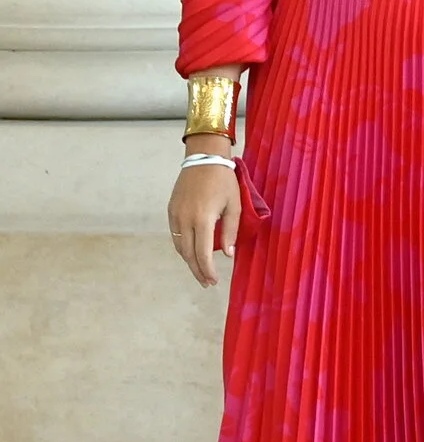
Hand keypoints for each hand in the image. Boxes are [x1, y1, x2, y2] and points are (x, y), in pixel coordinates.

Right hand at [168, 161, 243, 287]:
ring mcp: (175, 214)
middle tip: (207, 283)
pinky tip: (192, 253)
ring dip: (189, 261)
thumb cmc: (224, 181)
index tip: (214, 281)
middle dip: (197, 270)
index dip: (207, 269)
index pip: (202, 253)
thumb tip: (228, 255)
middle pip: (188, 254)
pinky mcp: (171, 210)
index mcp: (203, 219)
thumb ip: (231, 231)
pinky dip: (183, 247)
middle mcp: (184, 219)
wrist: (204, 159)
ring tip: (201, 271)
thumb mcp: (234, 206)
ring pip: (179, 246)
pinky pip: (175, 235)